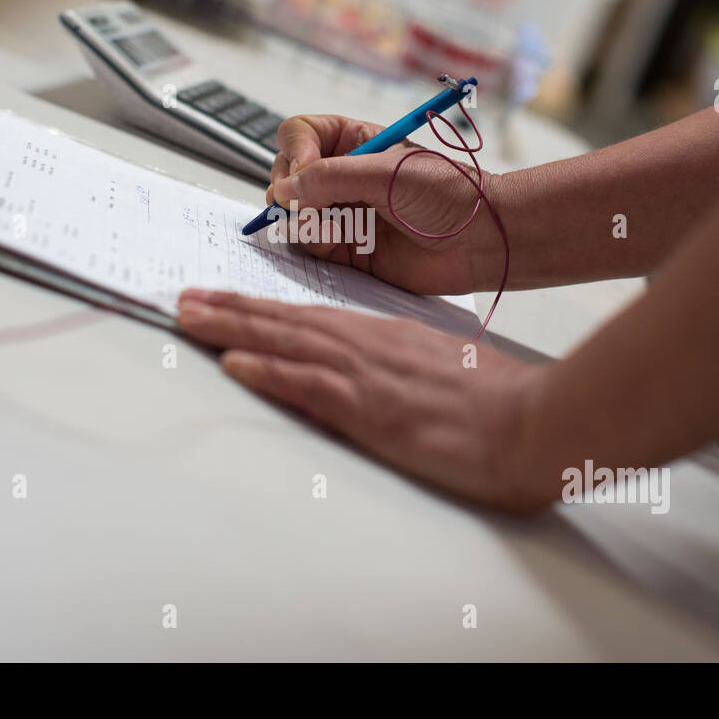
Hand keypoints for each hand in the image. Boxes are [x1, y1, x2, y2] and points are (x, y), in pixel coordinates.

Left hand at [177, 289, 551, 513]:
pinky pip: (308, 384)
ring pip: (285, 341)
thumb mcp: (441, 372)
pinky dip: (268, 370)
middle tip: (185, 297)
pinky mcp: (371, 407)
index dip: (263, 308)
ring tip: (190, 316)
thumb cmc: (496, 403)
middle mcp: (368, 345)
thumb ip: (403, 369)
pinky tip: (234, 363)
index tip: (227, 301)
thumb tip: (380, 378)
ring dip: (232, 327)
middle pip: (286, 320)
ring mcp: (367, 373)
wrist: (533, 421)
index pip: (310, 317)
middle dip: (231, 308)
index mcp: (383, 336)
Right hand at [265, 114, 508, 294]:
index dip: (293, 153)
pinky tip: (338, 243)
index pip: (300, 135)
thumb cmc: (449, 195)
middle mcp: (345, 176)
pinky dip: (315, 244)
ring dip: (302, 220)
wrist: (482, 241)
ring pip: (294, 213)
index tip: (302, 174)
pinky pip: (311, 245)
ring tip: (328, 226)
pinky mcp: (349, 249)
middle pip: (288, 175)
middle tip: (298, 205)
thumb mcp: (385, 173)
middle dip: (288, 190)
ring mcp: (345, 213)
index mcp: (355, 142)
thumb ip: (329, 178)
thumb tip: (284, 190)